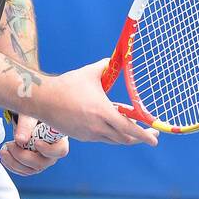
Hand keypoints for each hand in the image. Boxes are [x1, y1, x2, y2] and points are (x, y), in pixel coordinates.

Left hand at [0, 115, 68, 176]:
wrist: (28, 123)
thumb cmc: (34, 118)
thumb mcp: (30, 117)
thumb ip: (26, 126)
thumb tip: (20, 140)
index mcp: (58, 141)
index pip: (60, 151)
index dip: (48, 150)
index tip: (36, 143)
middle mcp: (52, 154)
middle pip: (41, 163)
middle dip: (22, 156)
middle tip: (11, 145)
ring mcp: (42, 161)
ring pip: (30, 170)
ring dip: (14, 162)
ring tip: (4, 150)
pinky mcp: (32, 166)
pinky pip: (23, 171)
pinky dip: (11, 165)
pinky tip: (6, 156)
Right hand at [32, 58, 160, 146]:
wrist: (42, 100)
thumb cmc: (66, 85)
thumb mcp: (89, 73)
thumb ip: (106, 66)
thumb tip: (117, 59)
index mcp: (103, 113)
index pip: (129, 128)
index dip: (144, 135)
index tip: (155, 139)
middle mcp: (97, 127)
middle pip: (125, 138)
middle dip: (140, 138)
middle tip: (152, 137)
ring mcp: (89, 134)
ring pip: (114, 140)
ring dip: (126, 137)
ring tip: (136, 130)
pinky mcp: (81, 137)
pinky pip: (103, 138)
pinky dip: (112, 134)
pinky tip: (115, 127)